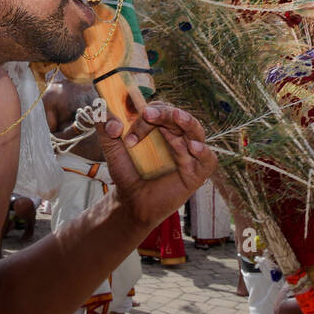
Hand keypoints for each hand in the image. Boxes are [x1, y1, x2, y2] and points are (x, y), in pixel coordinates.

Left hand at [99, 102, 215, 233]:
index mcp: (161, 127)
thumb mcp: (112, 150)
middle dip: (166, 113)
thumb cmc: (127, 173)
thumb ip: (105, 129)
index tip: (126, 125)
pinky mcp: (196, 174)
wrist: (131, 203)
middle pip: (178, 117)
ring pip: (196, 132)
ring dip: (188, 122)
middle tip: (149, 113)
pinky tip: (194, 147)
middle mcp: (178, 137)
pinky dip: (204, 152)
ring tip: (178, 117)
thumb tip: (105, 114)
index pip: (159, 110)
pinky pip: (208, 160)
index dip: (147, 112)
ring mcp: (189, 155)